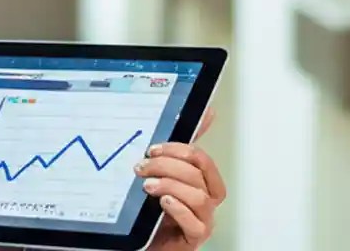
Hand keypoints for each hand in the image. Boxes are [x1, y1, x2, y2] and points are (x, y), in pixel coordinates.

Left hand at [133, 107, 226, 250]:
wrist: (143, 240)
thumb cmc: (153, 208)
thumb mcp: (162, 174)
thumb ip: (177, 149)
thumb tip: (205, 112)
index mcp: (202, 182)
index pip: (201, 159)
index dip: (178, 150)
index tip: (153, 149)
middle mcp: (206, 200)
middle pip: (197, 175)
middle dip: (167, 166)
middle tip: (143, 166)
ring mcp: (203, 220)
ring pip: (199, 197)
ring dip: (171, 185)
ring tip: (148, 185)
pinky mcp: (195, 238)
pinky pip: (196, 224)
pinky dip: (180, 210)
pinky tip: (164, 203)